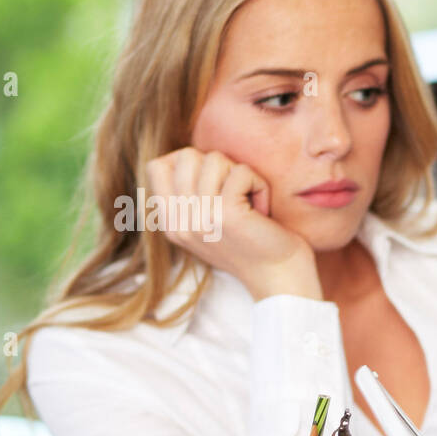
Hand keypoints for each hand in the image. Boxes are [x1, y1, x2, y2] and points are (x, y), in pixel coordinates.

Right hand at [143, 147, 321, 299]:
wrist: (280, 279)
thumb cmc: (253, 245)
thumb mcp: (209, 223)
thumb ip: (191, 196)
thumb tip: (186, 156)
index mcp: (170, 224)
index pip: (156, 167)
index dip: (188, 160)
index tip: (214, 180)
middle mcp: (179, 222)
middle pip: (186, 156)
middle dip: (218, 165)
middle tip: (235, 191)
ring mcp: (200, 218)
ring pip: (213, 159)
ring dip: (240, 174)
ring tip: (250, 201)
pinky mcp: (226, 215)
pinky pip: (241, 172)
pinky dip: (258, 183)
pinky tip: (262, 208)